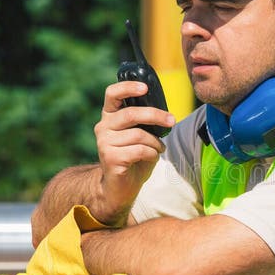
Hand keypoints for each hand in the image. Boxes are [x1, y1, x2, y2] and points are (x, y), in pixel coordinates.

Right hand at [92, 80, 175, 223]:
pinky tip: (151, 157)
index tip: (144, 87)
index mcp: (109, 116)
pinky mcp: (110, 158)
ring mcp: (104, 143)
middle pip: (132, 113)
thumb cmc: (133, 157)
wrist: (120, 187)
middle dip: (156, 116)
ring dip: (156, 142)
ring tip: (159, 148)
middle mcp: (103, 127)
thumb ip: (144, 122)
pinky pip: (140, 150)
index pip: (112, 94)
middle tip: (171, 121)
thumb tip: (165, 114)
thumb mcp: (139, 135)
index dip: (128, 87)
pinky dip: (152, 154)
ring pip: (139, 135)